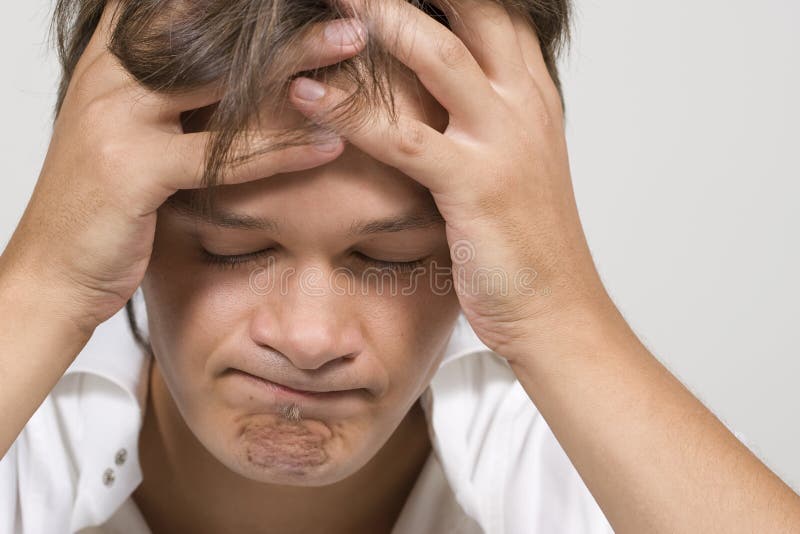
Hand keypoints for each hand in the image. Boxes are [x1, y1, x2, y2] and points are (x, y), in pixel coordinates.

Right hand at [1, 2, 366, 333]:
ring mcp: (116, 118)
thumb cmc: (103, 204)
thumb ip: (170, 95)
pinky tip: (329, 143)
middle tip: (343, 9)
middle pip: (208, 31)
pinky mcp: (131, 168)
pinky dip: (281, 151)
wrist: (53, 271)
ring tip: (351, 48)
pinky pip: (222, 156)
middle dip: (280, 17)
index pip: (178, 6)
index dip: (240, 3)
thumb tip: (233, 76)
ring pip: (222, 81)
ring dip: (296, 60)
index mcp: (110, 60)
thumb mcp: (131, 132)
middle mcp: (110, 76)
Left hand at [288, 0, 607, 359]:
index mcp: (534, 97)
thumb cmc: (529, 245)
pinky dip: (350, 113)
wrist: (559, 312)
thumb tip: (438, 100)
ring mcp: (504, 143)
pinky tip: (305, 96)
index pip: (499, 12)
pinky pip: (404, 138)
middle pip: (473, 12)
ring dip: (378, 19)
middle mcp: (525, 106)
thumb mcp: (515, 167)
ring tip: (328, 0)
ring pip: (437, 56)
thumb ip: (485, 122)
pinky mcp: (476, 187)